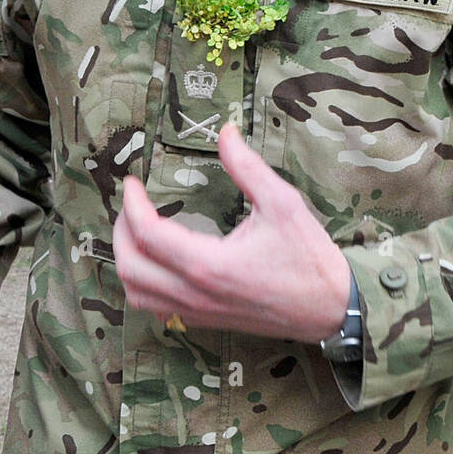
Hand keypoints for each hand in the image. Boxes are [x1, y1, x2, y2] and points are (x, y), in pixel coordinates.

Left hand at [113, 121, 350, 341]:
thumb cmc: (309, 258)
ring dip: (127, 261)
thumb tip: (225, 131)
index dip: (131, 204)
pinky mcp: (206, 321)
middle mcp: (196, 293)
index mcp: (209, 264)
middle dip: (120, 231)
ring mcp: (199, 312)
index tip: (132, 182)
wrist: (332, 309)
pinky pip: (157, 309)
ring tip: (136, 230)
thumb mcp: (283, 203)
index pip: (148, 234)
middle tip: (130, 204)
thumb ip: (247, 167)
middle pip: (130, 268)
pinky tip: (156, 263)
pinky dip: (143, 285)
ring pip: (137, 294)